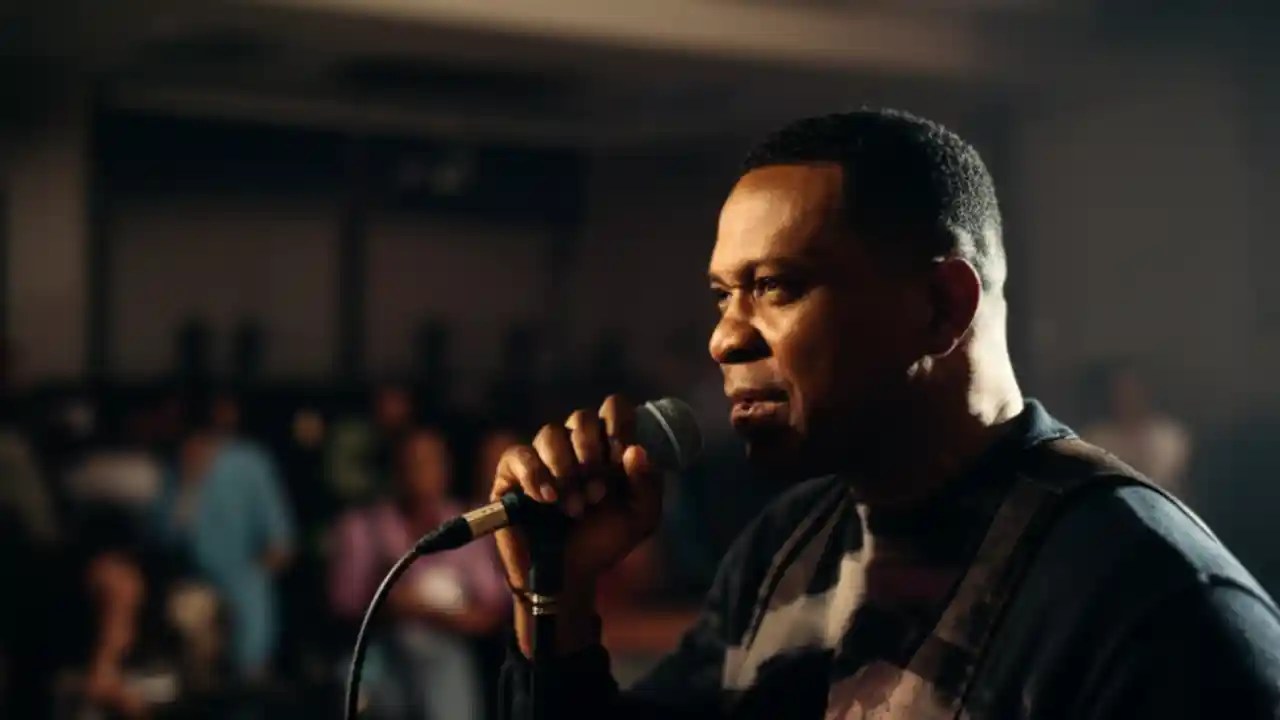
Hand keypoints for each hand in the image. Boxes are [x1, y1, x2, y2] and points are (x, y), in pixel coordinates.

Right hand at [489, 395, 662, 654]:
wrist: (569, 577)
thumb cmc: (604, 542)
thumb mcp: (640, 517)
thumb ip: (647, 484)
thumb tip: (636, 450)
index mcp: (606, 446)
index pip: (613, 408)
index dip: (619, 425)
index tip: (621, 459)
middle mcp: (573, 446)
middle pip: (581, 418)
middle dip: (592, 453)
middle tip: (598, 492)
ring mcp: (541, 458)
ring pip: (550, 433)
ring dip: (567, 470)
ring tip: (575, 507)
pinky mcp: (511, 475)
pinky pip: (519, 455)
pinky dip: (536, 475)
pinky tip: (548, 499)